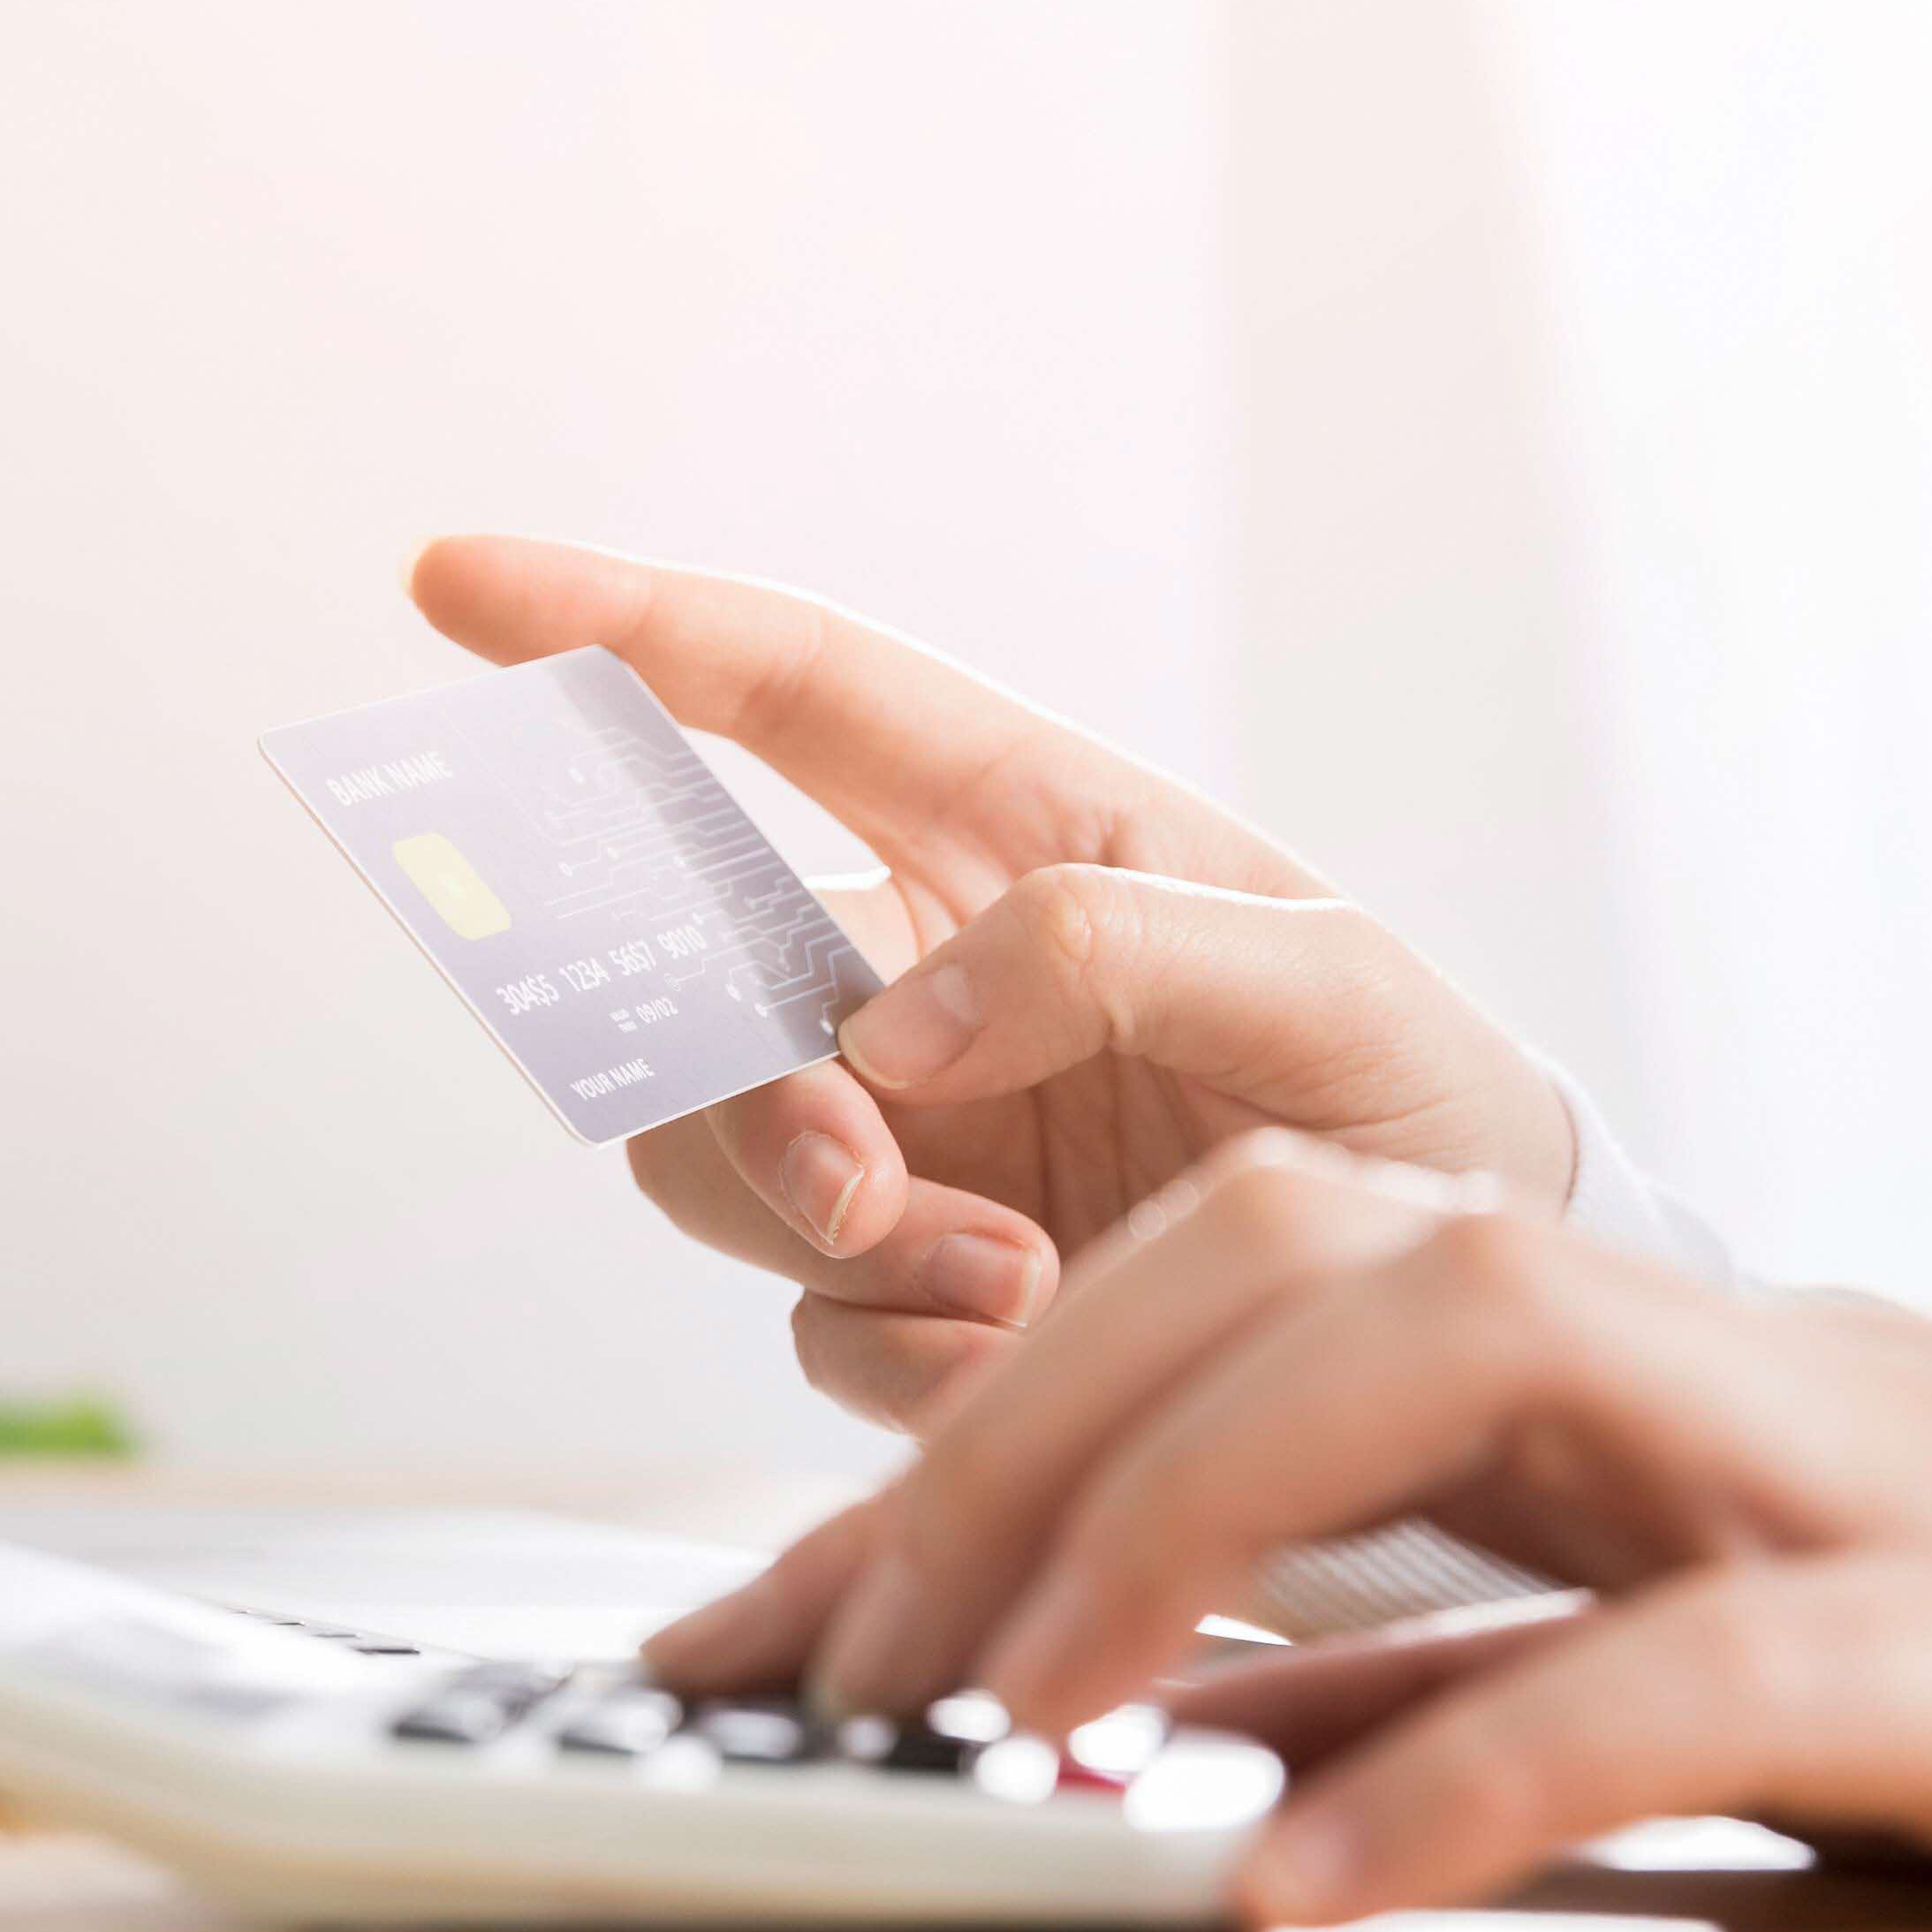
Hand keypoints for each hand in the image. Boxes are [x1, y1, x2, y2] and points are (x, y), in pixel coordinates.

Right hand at [406, 536, 1577, 1426]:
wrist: (1477, 1332)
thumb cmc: (1426, 1100)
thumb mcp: (1327, 984)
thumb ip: (1116, 951)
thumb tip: (900, 1021)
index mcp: (1014, 830)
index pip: (781, 694)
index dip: (612, 627)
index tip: (455, 580)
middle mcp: (923, 979)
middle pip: (685, 986)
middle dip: (727, 1088)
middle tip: (858, 1184)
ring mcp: (907, 1142)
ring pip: (713, 1165)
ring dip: (826, 1233)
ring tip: (1012, 1282)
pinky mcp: (922, 1296)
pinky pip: (818, 1327)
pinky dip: (905, 1352)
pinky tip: (1035, 1342)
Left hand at [645, 1137, 1931, 1930]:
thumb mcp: (1662, 1639)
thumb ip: (1428, 1669)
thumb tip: (1152, 1759)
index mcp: (1595, 1336)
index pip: (1215, 1274)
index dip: (952, 1430)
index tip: (741, 1649)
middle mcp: (1687, 1337)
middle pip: (1293, 1239)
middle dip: (1011, 1436)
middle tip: (830, 1685)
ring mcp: (1846, 1454)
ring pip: (1470, 1332)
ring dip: (1194, 1512)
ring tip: (1021, 1732)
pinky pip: (1711, 1653)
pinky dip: (1485, 1756)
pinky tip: (1304, 1888)